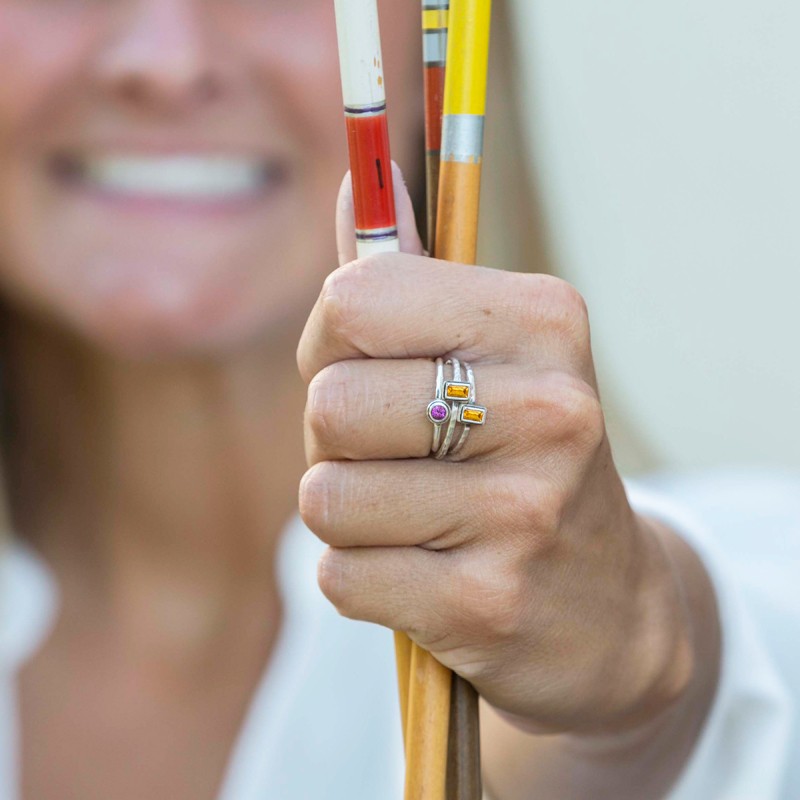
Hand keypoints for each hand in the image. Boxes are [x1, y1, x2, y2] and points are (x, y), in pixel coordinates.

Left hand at [296, 168, 693, 734]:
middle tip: (396, 457)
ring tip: (417, 518)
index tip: (369, 368)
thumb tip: (356, 174)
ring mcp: (523, 512)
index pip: (352, 301)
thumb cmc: (518, 456)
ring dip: (347, 513)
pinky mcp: (487, 604)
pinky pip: (341, 577)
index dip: (330, 343)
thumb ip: (407, 271)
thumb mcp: (488, 353)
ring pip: (323, 499)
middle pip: (329, 404)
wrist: (606, 604)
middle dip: (334, 440)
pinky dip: (364, 578)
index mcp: (542, 321)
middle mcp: (548, 409)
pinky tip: (428, 575)